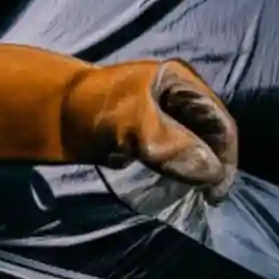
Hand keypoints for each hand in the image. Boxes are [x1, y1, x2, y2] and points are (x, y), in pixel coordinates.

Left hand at [0, 41, 238, 201]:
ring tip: (195, 194)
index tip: (216, 191)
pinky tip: (177, 184)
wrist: (52, 114)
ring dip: (199, 169)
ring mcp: (166, 112)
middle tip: (207, 197)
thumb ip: (173, 145)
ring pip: (196, 145)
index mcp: (181, 81)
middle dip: (214, 164)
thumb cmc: (93, 110)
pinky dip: (182, 168)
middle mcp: (179, 94)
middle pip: (212, 134)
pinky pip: (178, 151)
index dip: (225, 157)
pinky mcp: (151, 130)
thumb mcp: (135, 126)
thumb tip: (210, 172)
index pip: (221, 122)